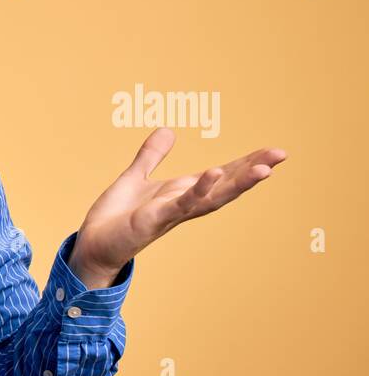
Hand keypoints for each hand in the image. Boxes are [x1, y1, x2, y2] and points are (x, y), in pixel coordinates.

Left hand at [69, 127, 287, 287]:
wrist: (92, 245)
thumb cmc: (116, 217)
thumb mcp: (136, 178)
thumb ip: (151, 156)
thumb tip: (168, 130)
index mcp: (181, 192)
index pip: (221, 175)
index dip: (246, 163)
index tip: (273, 151)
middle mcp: (182, 204)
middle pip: (225, 186)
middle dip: (252, 171)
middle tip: (282, 155)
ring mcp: (170, 214)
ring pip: (211, 198)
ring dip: (237, 184)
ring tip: (264, 168)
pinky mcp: (152, 220)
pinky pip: (179, 204)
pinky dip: (198, 190)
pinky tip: (214, 173)